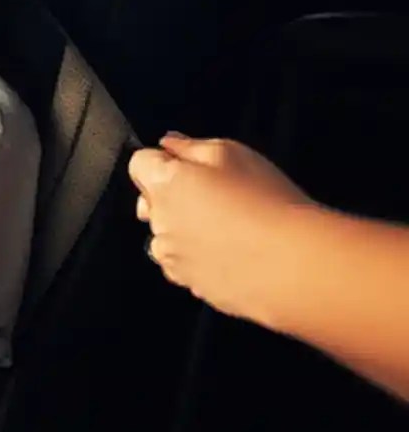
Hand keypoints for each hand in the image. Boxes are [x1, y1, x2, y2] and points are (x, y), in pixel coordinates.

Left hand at [128, 134, 315, 323]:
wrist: (294, 263)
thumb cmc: (265, 198)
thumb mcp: (230, 152)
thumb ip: (189, 146)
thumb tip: (167, 145)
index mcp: (162, 185)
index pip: (139, 163)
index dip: (162, 161)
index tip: (188, 165)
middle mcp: (158, 224)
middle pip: (150, 202)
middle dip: (172, 196)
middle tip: (216, 196)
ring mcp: (172, 260)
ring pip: (166, 237)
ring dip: (184, 231)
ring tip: (229, 229)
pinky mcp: (190, 286)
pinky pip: (186, 266)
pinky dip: (200, 259)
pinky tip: (233, 254)